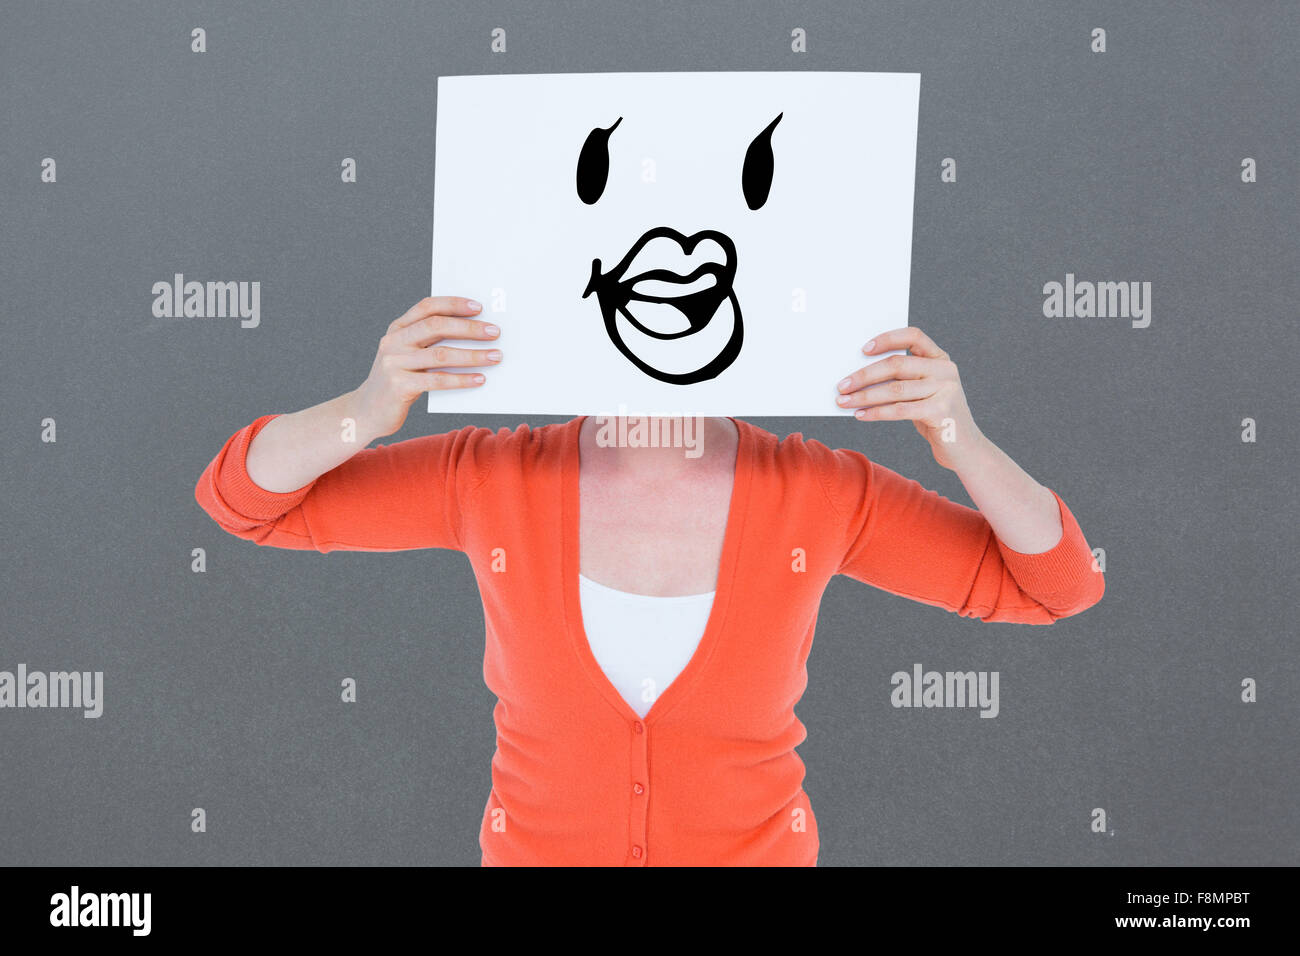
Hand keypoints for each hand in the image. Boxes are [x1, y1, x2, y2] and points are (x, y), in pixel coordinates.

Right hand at [353, 296, 501, 438]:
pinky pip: (437, 381)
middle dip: (469, 328)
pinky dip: (461, 380)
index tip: (479, 307)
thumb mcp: (410, 356)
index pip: (427, 307)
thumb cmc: (400, 380)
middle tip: (495, 332)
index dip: (454, 304)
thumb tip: (476, 334)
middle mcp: (393, 342)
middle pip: (436, 326)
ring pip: (440, 355)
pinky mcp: (399, 386)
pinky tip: (479, 379)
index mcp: (397, 328)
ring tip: (495, 356)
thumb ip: (431, 343)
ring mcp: (394, 363)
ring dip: (472, 355)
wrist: (368, 411)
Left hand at [835, 326, 985, 470]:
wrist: (965, 448)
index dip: (888, 339)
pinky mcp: (941, 411)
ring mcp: (946, 390)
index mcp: (940, 358)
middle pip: (897, 364)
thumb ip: (902, 379)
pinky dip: (876, 412)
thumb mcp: (922, 393)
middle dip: (864, 375)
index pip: (913, 336)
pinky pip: (899, 410)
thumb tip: (858, 377)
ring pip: (895, 389)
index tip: (863, 349)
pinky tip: (860, 415)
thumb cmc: (934, 417)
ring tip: (844, 402)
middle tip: (841, 385)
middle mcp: (945, 370)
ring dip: (864, 396)